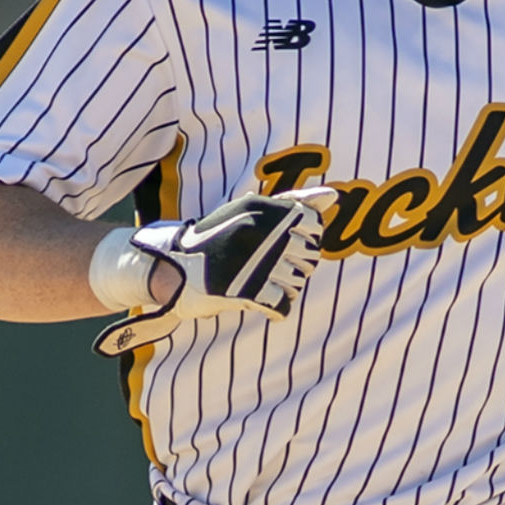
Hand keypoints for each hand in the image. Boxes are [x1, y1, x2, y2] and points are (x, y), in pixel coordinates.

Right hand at [93, 186, 334, 355]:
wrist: (170, 265)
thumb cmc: (218, 237)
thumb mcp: (250, 211)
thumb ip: (293, 203)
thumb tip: (334, 197)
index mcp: (262, 208)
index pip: (314, 224)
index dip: (306, 239)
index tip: (286, 244)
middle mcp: (260, 231)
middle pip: (309, 256)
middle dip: (295, 266)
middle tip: (270, 267)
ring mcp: (252, 261)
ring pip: (298, 282)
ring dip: (284, 287)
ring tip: (262, 282)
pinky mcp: (243, 290)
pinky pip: (282, 305)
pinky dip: (275, 308)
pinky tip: (259, 300)